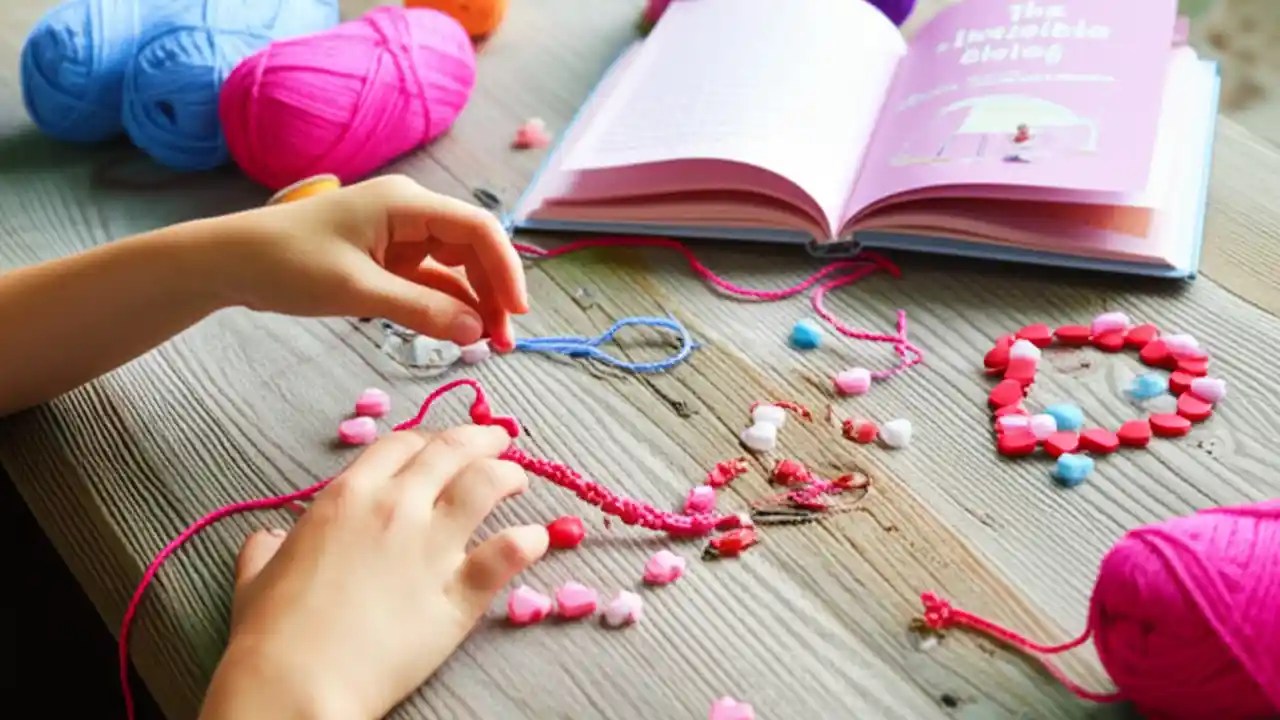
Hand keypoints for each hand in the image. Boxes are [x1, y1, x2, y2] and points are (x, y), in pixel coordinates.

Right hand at [199, 427, 548, 719]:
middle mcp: (395, 508)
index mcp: (348, 497)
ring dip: (507, 474)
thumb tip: (269, 540)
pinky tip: (538, 538)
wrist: (297, 685)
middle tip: (499, 439)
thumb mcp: (257, 576)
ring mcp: (432, 546)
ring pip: (486, 484)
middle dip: (480, 439)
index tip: (441, 447)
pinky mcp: (461, 592)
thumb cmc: (270, 634)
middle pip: (450, 450)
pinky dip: (529, 540)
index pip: (401, 445)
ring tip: (517, 479)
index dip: (427, 441)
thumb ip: (268, 548)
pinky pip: (509, 552)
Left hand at [215, 175, 527, 350]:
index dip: (506, 269)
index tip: (517, 313)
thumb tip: (477, 332)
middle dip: (494, 292)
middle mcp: (411, 214)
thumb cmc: (287, 264)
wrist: (230, 262)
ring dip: (475, 303)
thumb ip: (421, 311)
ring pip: (456, 268)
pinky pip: (431, 282)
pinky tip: (460, 334)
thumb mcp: (357, 291)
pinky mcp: (388, 259)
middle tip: (503, 342)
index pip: (478, 230)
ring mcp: (400, 237)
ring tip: (488, 345)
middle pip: (474, 249)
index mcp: (407, 204)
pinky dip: (448, 307)